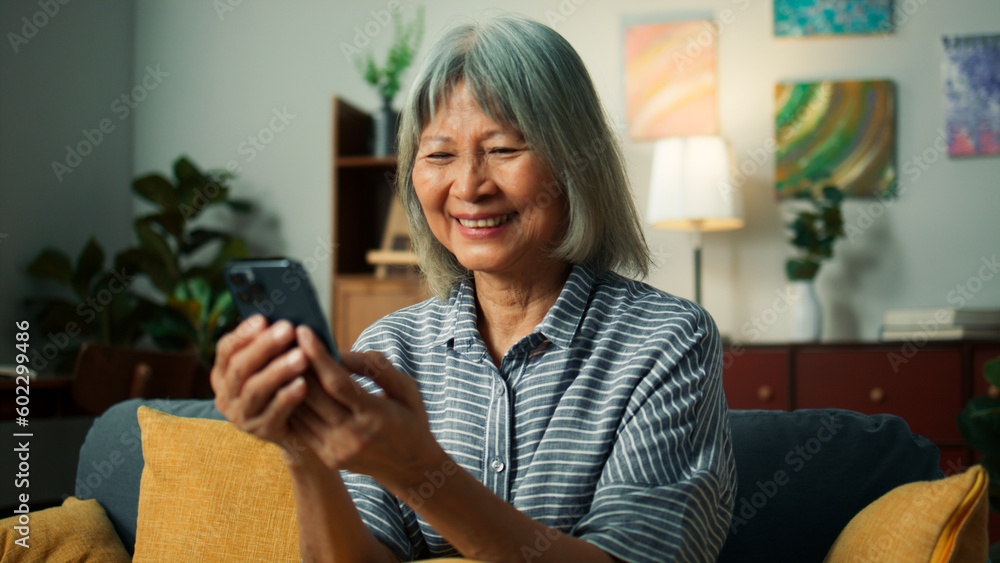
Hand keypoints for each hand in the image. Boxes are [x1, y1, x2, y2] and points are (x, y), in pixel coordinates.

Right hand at [211, 315, 311, 457]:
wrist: (301, 426)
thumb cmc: (287, 383)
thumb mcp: (274, 363)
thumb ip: (274, 345)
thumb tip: (284, 319)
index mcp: (224, 374)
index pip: (226, 349)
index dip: (243, 334)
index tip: (263, 318)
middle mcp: (226, 396)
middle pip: (240, 368)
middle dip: (264, 346)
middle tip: (287, 329)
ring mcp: (242, 417)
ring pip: (255, 389)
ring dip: (278, 370)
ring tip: (301, 356)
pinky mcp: (263, 432)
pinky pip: (274, 413)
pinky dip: (288, 397)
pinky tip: (303, 384)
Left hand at [290, 326, 446, 491]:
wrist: (410, 468)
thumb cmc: (410, 420)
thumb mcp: (406, 389)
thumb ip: (377, 368)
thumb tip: (341, 352)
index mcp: (376, 416)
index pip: (337, 383)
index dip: (318, 356)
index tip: (303, 331)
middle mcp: (353, 436)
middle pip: (313, 396)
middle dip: (296, 364)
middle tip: (283, 336)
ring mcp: (337, 450)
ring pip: (302, 411)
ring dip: (287, 382)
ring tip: (279, 355)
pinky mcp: (327, 457)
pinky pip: (301, 425)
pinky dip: (292, 402)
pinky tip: (286, 382)